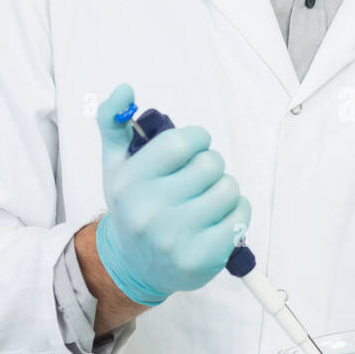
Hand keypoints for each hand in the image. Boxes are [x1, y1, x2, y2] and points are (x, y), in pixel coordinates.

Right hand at [94, 83, 250, 304]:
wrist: (133, 264)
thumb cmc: (133, 205)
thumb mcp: (116, 164)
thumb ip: (114, 123)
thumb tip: (124, 89)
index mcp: (129, 182)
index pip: (183, 143)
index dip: (197, 139)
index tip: (193, 148)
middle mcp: (149, 211)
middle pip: (210, 164)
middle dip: (209, 166)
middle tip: (197, 179)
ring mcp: (176, 238)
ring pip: (229, 189)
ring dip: (224, 189)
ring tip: (206, 199)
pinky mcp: (202, 258)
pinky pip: (240, 215)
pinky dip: (236, 212)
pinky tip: (217, 219)